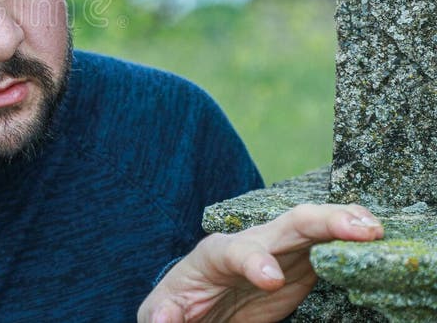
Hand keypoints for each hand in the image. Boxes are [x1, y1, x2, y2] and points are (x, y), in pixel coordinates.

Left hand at [137, 203, 383, 322]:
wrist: (201, 300)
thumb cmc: (179, 301)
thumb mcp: (164, 309)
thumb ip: (163, 313)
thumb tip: (161, 320)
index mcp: (216, 254)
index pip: (236, 252)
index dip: (254, 262)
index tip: (270, 280)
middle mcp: (251, 243)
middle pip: (287, 225)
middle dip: (320, 223)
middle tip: (356, 230)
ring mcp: (278, 248)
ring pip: (313, 226)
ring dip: (343, 222)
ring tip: (373, 227)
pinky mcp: (300, 262)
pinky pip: (328, 244)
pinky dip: (350, 236)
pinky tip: (372, 233)